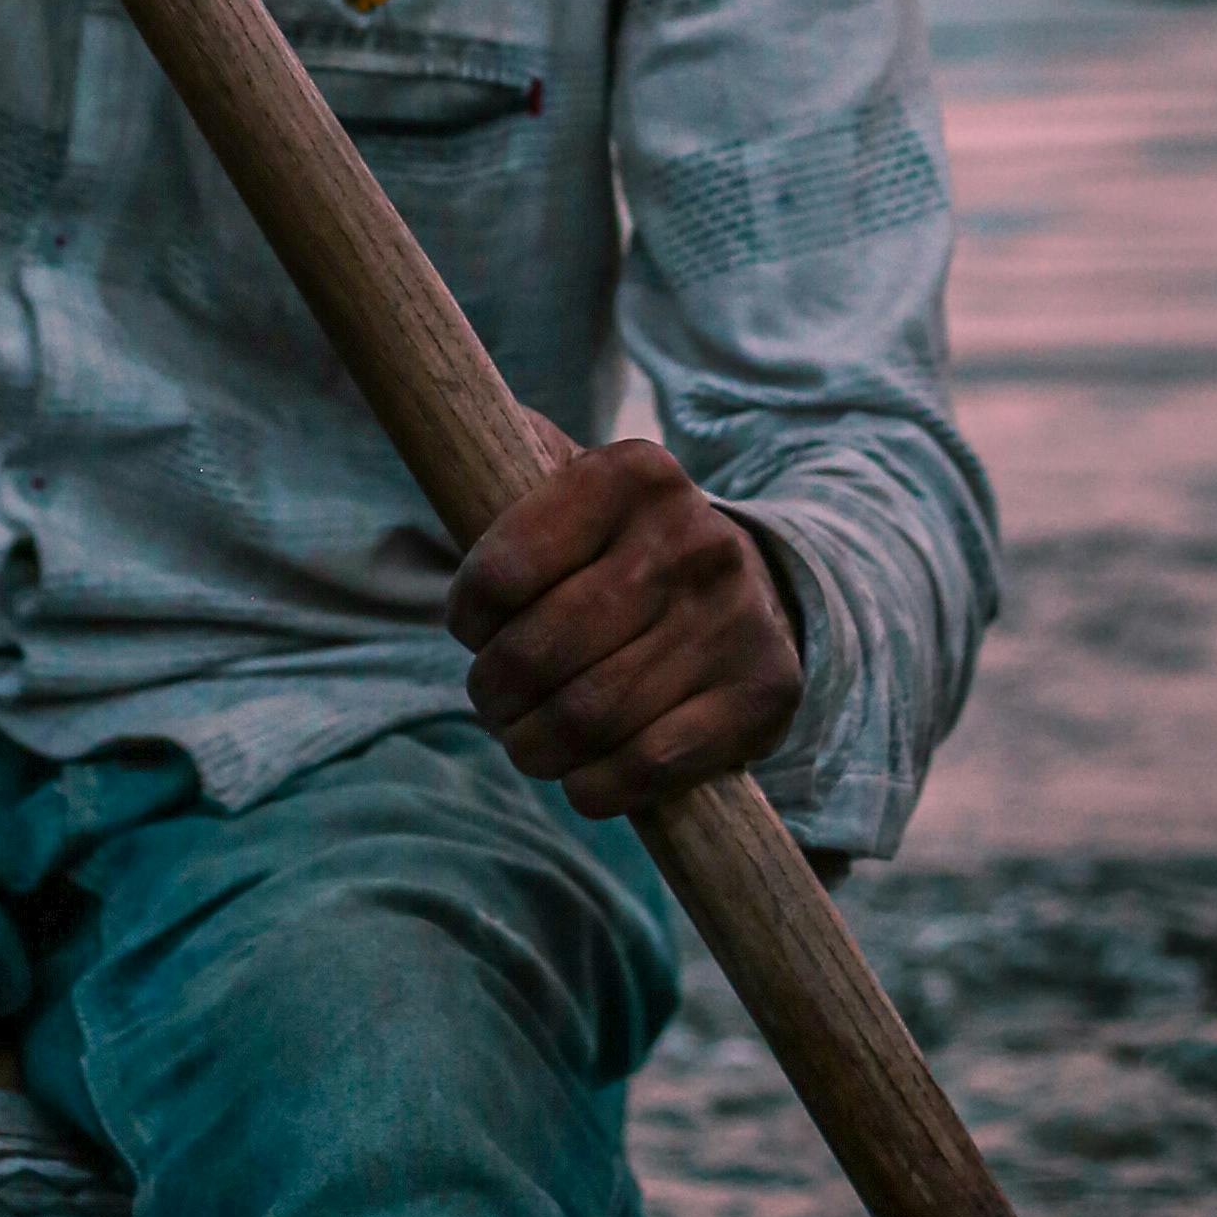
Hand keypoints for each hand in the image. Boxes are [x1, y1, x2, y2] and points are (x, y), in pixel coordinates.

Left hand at [450, 431, 803, 821]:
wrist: (750, 590)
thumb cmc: (622, 545)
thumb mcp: (572, 484)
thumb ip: (508, 459)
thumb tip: (452, 429)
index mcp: (633, 473)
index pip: (503, 569)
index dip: (468, 616)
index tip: (472, 629)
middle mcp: (693, 537)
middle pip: (540, 651)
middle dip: (494, 693)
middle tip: (492, 700)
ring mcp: (735, 617)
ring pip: (588, 716)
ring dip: (534, 746)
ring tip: (526, 741)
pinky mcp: (764, 692)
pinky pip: (648, 764)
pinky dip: (595, 787)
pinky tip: (583, 777)